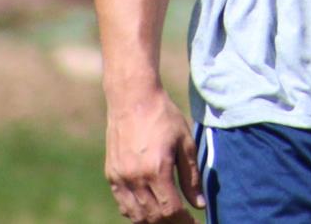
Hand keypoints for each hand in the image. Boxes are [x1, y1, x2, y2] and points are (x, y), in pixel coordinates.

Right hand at [105, 86, 203, 222]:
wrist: (133, 98)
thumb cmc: (163, 116)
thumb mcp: (185, 143)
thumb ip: (191, 177)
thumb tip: (199, 204)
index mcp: (157, 169)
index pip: (171, 210)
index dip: (184, 221)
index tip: (195, 221)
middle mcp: (135, 178)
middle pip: (153, 217)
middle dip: (171, 223)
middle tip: (184, 221)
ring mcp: (120, 178)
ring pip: (135, 215)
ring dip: (153, 222)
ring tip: (169, 219)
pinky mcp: (111, 175)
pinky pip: (123, 204)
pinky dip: (135, 213)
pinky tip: (148, 211)